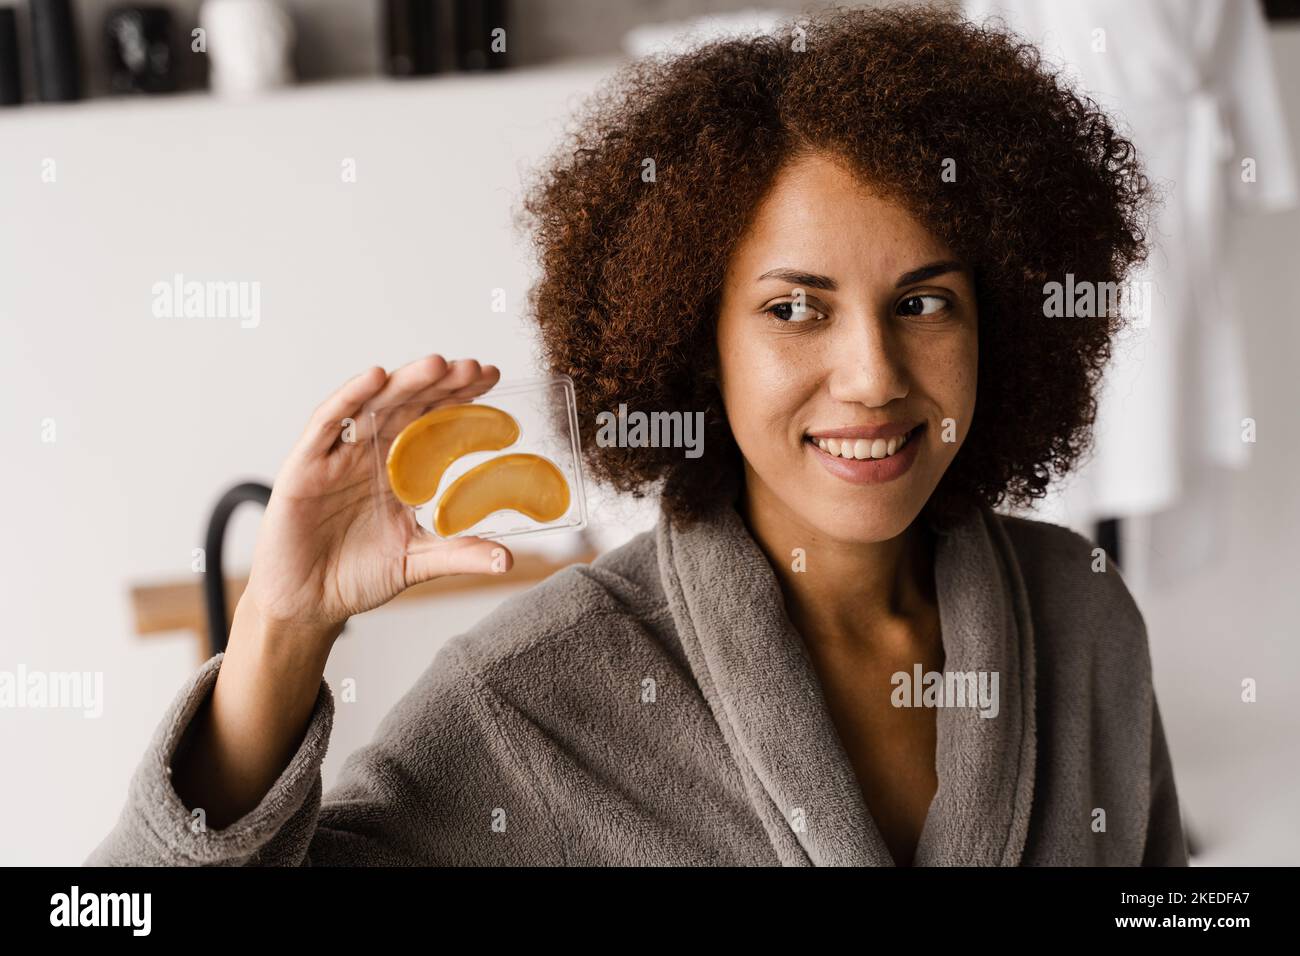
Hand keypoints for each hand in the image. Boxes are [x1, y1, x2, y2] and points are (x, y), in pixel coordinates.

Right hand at [239, 355, 514, 643]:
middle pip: (409, 405)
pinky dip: (349, 398)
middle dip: (441, 383)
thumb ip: (461, 554)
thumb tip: (509, 560)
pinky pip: (326, 423)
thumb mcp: (417, 562)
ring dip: (405, 383)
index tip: (493, 378)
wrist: (306, 604)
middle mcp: (370, 454)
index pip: (434, 421)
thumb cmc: (356, 577)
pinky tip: (375, 378)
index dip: (462, 397)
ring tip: (437, 365)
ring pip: (373, 406)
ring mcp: (337, 456)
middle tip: (474, 367)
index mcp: (400, 470)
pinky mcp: (305, 465)